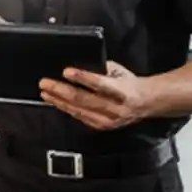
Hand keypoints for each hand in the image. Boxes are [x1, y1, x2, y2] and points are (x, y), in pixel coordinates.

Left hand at [38, 61, 156, 130]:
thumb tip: (79, 65)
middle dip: (60, 90)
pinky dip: (67, 109)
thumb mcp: (118, 70)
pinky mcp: (103, 126)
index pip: (99, 83)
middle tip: (45, 83)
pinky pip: (80, 117)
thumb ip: (100, 69)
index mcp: (122, 90)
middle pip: (83, 99)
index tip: (66, 71)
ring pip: (79, 110)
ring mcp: (108, 119)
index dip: (81, 77)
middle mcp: (115, 107)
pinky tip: (56, 103)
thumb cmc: (130, 84)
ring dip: (59, 101)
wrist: (146, 103)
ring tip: (45, 93)